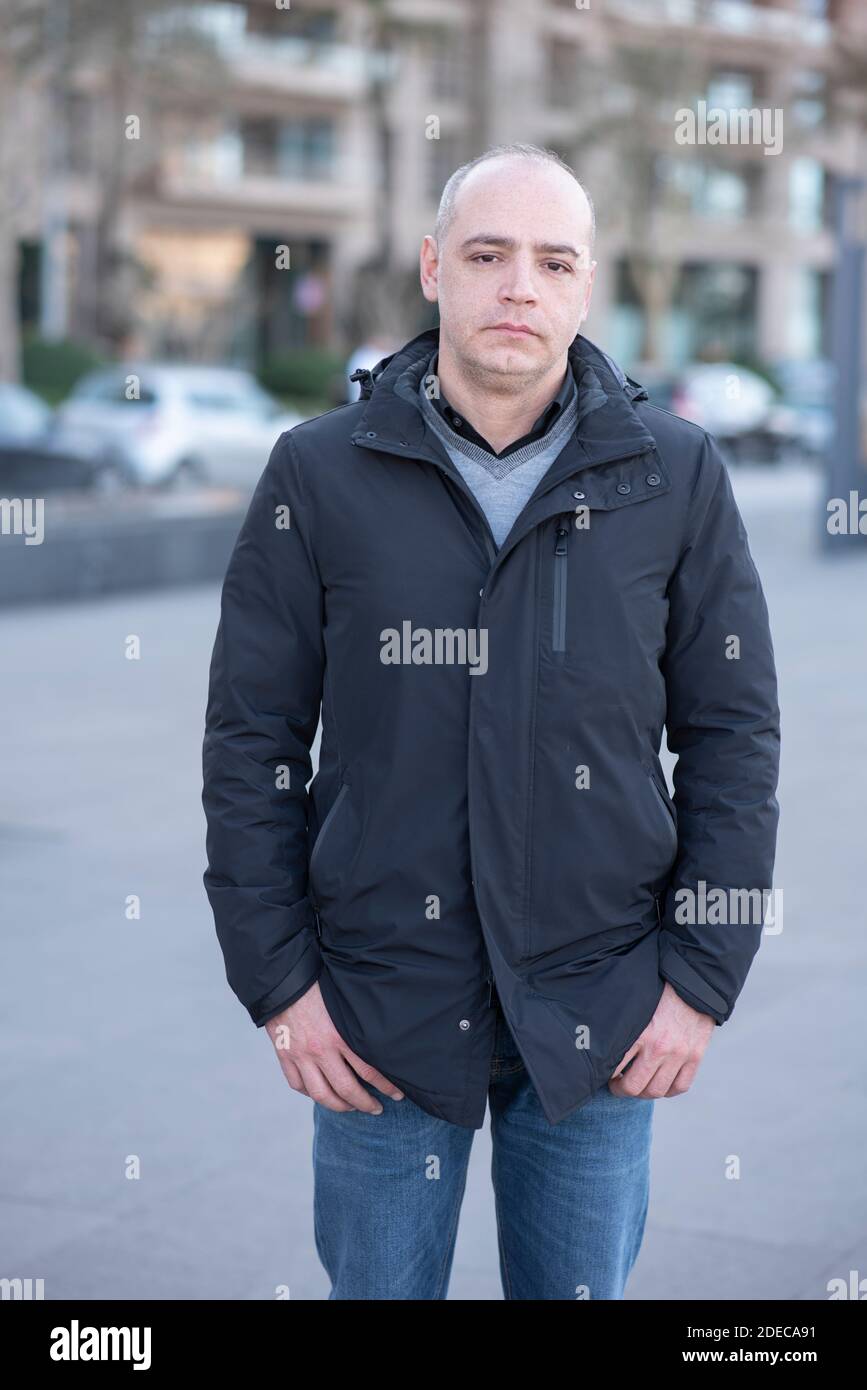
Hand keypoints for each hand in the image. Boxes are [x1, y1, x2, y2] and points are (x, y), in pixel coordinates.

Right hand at [265, 980, 404, 1114]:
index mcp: (340, 1036)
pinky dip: (310, 1094)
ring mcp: (300, 1056)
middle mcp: (320, 1050)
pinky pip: (298, 1085)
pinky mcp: (285, 1056)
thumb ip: (358, 1026)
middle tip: (377, 1109)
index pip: (369, 1071)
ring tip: (352, 1108)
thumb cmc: (319, 986)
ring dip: (340, 1106)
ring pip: (322, 1095)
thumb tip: (380, 1043)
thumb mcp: (344, 1004)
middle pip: (347, 1089)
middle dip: (365, 1104)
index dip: (386, 1087)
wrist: (283, 980)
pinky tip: (322, 1094)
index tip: (397, 1095)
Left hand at [608, 981, 714, 1098]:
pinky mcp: (695, 1056)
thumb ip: (619, 1022)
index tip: (604, 1073)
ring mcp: (679, 1054)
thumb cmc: (657, 989)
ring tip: (637, 1084)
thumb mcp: (634, 1002)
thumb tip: (594, 1036)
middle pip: (634, 1086)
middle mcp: (660, 1047)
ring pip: (656, 1091)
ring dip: (643, 1093)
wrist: (693, 981)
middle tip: (616, 1084)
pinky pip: (680, 1087)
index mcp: (640, 1032)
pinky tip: (660, 1083)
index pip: (615, 1068)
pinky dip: (668, 1090)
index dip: (606, 1075)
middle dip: (621, 1089)